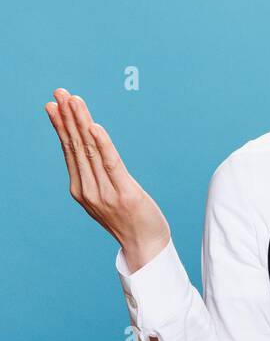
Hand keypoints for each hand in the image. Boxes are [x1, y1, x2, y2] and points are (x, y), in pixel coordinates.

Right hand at [45, 88, 170, 269]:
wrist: (146, 247)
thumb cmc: (129, 219)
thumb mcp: (106, 195)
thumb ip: (96, 174)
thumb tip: (89, 147)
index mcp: (81, 190)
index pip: (69, 150)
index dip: (61, 126)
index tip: (53, 104)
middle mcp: (89, 190)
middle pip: (76, 146)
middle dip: (66, 117)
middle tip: (58, 93)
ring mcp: (105, 193)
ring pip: (90, 150)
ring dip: (81, 122)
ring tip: (72, 100)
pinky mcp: (125, 193)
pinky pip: (111, 163)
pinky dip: (102, 144)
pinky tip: (95, 126)